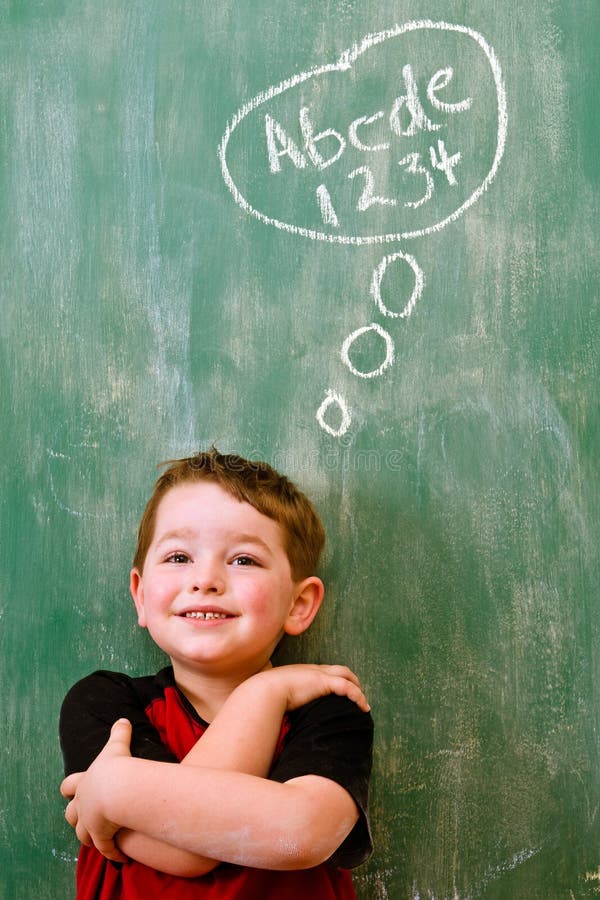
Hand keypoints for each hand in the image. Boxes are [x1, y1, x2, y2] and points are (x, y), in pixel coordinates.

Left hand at [60, 718, 132, 862]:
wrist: (118, 790)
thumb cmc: (116, 767)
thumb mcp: (116, 746)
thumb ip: (119, 733)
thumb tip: (123, 719)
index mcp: (83, 783)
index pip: (68, 786)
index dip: (69, 788)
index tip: (69, 791)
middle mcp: (82, 804)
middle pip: (70, 814)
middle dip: (75, 817)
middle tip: (82, 818)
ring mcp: (89, 823)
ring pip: (82, 835)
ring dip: (89, 838)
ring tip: (98, 841)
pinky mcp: (100, 837)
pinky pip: (104, 849)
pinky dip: (111, 853)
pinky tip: (118, 856)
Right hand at [252, 663, 370, 712]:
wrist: (264, 691)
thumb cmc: (267, 696)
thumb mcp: (277, 696)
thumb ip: (284, 701)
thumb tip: (281, 716)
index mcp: (304, 672)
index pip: (326, 672)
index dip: (336, 680)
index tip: (341, 693)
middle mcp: (313, 669)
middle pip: (339, 670)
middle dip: (351, 681)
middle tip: (358, 696)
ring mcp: (319, 674)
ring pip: (346, 675)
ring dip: (357, 688)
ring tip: (363, 704)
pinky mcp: (323, 682)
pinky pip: (347, 687)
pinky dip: (357, 696)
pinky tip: (362, 707)